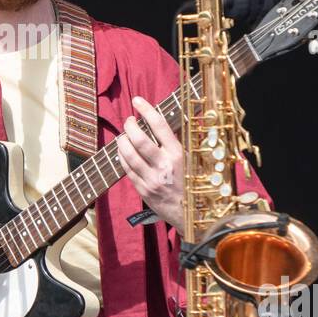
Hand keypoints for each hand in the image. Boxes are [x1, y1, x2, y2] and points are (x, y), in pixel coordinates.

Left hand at [117, 95, 184, 230]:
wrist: (194, 216)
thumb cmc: (195, 184)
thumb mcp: (193, 161)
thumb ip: (177, 144)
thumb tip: (162, 124)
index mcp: (179, 154)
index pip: (159, 125)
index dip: (146, 109)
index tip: (137, 101)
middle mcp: (164, 166)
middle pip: (139, 139)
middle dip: (129, 125)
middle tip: (129, 120)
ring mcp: (152, 179)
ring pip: (129, 154)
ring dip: (122, 141)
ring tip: (123, 135)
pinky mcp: (144, 190)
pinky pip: (127, 170)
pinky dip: (122, 157)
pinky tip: (122, 152)